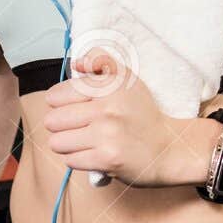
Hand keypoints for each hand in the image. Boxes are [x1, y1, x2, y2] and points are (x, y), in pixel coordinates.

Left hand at [42, 50, 213, 186]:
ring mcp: (106, 135)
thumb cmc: (145, 115)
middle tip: (78, 127)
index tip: (72, 107)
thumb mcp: (128, 80)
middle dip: (60, 126)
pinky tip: (93, 153)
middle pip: (53, 120)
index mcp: (110, 86)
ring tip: (83, 141)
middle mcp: (107, 108)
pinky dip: (78, 159)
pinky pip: (70, 160)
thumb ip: (102, 62)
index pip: (58, 94)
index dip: (60, 103)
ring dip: (67, 144)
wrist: (169, 148)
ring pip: (58, 142)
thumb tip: (76, 62)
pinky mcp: (106, 159)